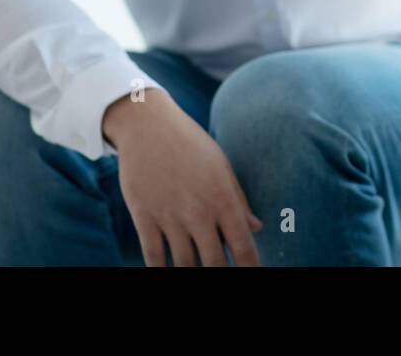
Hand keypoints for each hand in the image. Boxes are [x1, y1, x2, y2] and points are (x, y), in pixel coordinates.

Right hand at [103, 89, 263, 265]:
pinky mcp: (144, 217)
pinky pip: (154, 257)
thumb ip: (238, 200)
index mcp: (223, 198)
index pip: (243, 246)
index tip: (255, 275)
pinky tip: (168, 272)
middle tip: (224, 276)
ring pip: (184, 265)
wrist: (148, 124)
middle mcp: (198, 212)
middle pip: (214, 263)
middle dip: (221, 275)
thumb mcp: (221, 166)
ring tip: (198, 272)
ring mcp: (169, 216)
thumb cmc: (190, 143)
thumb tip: (256, 228)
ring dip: (191, 274)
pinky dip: (161, 270)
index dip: (251, 267)